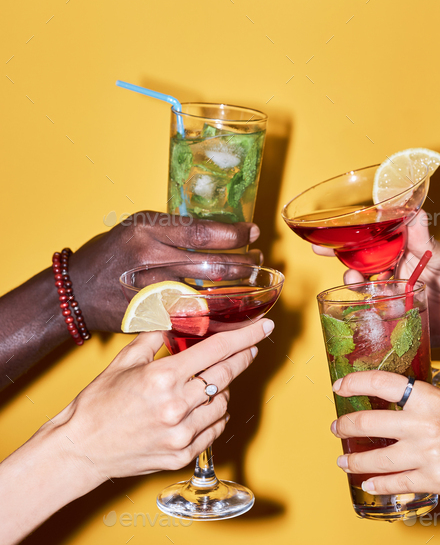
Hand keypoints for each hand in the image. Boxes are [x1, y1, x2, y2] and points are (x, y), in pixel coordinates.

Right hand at [55, 317, 274, 480]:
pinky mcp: (182, 454)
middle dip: (242, 358)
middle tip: (249, 349)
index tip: (263, 328)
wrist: (82, 448)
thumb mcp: (125, 361)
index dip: (245, 337)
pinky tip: (202, 407)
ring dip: (223, 389)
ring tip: (209, 383)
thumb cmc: (99, 404)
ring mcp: (182, 433)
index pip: (216, 350)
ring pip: (224, 403)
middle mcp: (176, 406)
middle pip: (226, 375)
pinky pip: (215, 428)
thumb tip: (177, 320)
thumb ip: (155, 338)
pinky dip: (215, 415)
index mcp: (163, 378)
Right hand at [70, 212, 260, 332]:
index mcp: (147, 232)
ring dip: (234, 288)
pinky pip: (190, 315)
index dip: (233, 234)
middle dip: (241, 263)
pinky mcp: (150, 317)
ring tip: (250, 279)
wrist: (76, 292)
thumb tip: (217, 230)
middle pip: (210, 265)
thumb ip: (173, 229)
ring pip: (206, 293)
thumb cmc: (110, 254)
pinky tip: (230, 306)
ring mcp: (151, 293)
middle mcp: (149, 262)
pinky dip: (213, 311)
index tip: (252, 231)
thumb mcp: (138, 227)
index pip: (201, 232)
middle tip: (258, 258)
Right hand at [314, 210, 439, 346]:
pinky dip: (373, 332)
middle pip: (360, 279)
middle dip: (349, 278)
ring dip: (361, 304)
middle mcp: (393, 281)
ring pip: (369, 305)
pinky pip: (384, 332)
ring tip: (364, 302)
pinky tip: (367, 332)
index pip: (365, 251)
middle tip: (351, 279)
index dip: (341, 247)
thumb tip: (416, 213)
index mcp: (398, 258)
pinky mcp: (406, 329)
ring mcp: (398, 305)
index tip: (320, 245)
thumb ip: (427, 240)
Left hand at [330, 370, 439, 500]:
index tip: (340, 387)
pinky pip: (395, 483)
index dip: (356, 382)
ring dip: (354, 460)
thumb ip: (433, 399)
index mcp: (431, 399)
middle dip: (346, 425)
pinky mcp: (432, 481)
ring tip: (343, 460)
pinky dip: (377, 484)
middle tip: (337, 427)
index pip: (383, 384)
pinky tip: (368, 483)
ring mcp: (426, 455)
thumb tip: (412, 397)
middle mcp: (423, 425)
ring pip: (376, 459)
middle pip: (369, 423)